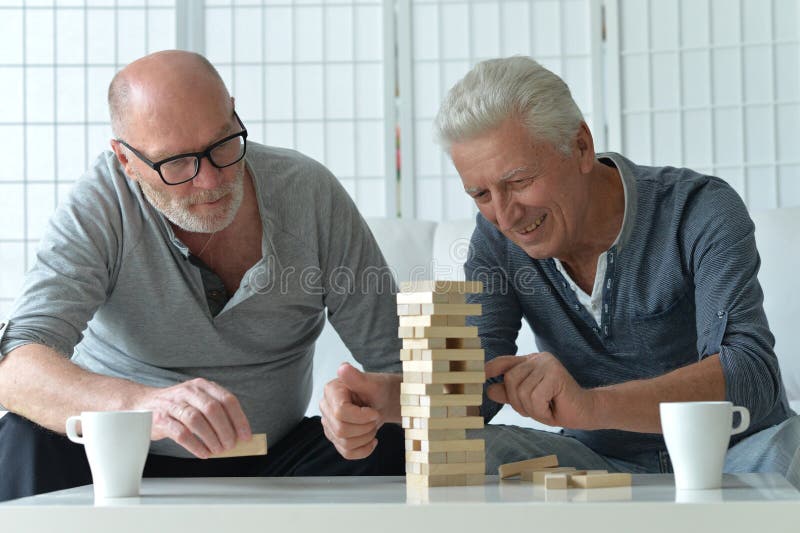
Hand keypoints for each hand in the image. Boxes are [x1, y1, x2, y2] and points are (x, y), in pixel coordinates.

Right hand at [134, 378, 251, 458]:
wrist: (143, 404)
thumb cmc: (177, 406)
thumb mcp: (197, 401)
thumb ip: (216, 413)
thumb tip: (237, 435)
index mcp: (203, 386)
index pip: (227, 400)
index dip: (239, 419)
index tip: (246, 435)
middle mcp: (189, 391)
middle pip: (213, 409)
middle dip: (226, 430)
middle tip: (231, 445)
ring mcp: (173, 404)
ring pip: (197, 420)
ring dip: (211, 438)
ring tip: (218, 450)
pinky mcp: (161, 419)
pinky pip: (181, 433)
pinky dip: (195, 445)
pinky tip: (204, 453)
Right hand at [319, 363, 400, 459]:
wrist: (381, 402)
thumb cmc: (378, 390)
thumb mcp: (372, 383)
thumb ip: (357, 378)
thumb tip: (343, 368)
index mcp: (331, 391)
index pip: (340, 412)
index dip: (361, 417)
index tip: (374, 412)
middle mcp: (326, 407)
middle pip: (341, 430)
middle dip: (365, 427)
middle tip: (375, 418)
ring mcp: (328, 424)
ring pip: (344, 443)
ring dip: (366, 437)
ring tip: (372, 425)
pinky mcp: (335, 437)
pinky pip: (346, 453)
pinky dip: (363, 450)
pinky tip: (371, 440)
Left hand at [485, 352, 596, 428]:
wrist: (584, 412)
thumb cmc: (555, 406)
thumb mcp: (527, 401)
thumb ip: (510, 394)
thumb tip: (490, 390)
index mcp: (529, 362)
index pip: (503, 362)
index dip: (489, 369)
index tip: (480, 376)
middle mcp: (537, 359)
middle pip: (510, 380)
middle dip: (519, 403)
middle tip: (536, 410)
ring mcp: (547, 364)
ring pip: (522, 391)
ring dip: (532, 409)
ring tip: (546, 409)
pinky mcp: (555, 374)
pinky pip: (535, 397)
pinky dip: (541, 411)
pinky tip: (553, 409)